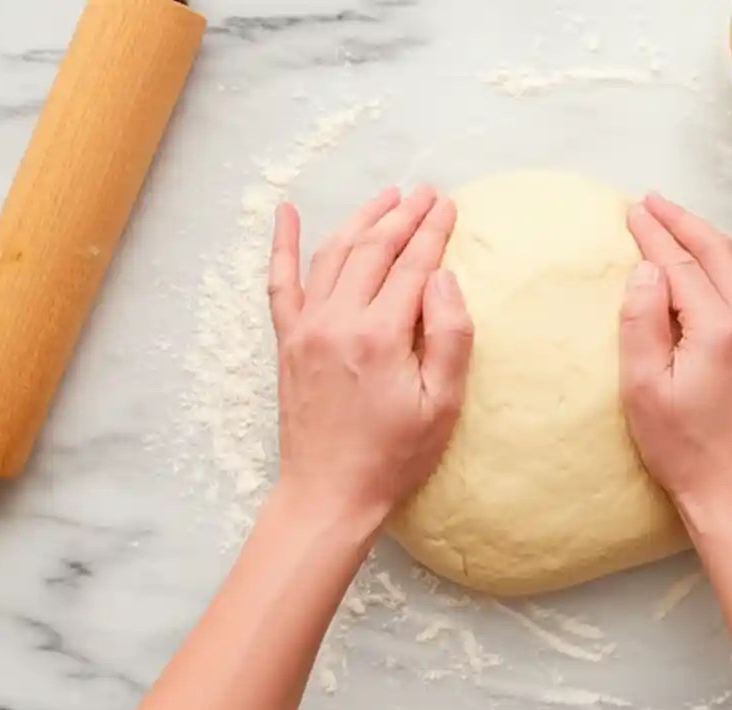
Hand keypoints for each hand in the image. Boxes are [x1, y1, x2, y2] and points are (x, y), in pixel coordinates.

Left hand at [267, 185, 473, 520]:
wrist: (329, 494)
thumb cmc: (394, 456)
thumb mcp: (443, 405)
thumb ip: (449, 336)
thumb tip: (443, 276)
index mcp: (381, 335)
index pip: (414, 265)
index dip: (434, 231)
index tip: (450, 205)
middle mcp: (339, 321)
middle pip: (374, 250)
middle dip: (403, 215)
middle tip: (426, 192)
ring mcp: (307, 328)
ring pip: (333, 254)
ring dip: (361, 219)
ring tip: (386, 196)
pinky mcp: (288, 342)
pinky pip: (281, 282)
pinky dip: (283, 245)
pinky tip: (286, 213)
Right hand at [619, 194, 731, 512]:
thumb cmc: (682, 448)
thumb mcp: (642, 388)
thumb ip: (642, 321)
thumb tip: (648, 269)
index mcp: (719, 328)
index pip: (681, 265)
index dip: (654, 234)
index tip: (633, 212)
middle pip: (720, 252)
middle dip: (684, 223)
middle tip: (653, 204)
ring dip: (720, 237)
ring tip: (690, 223)